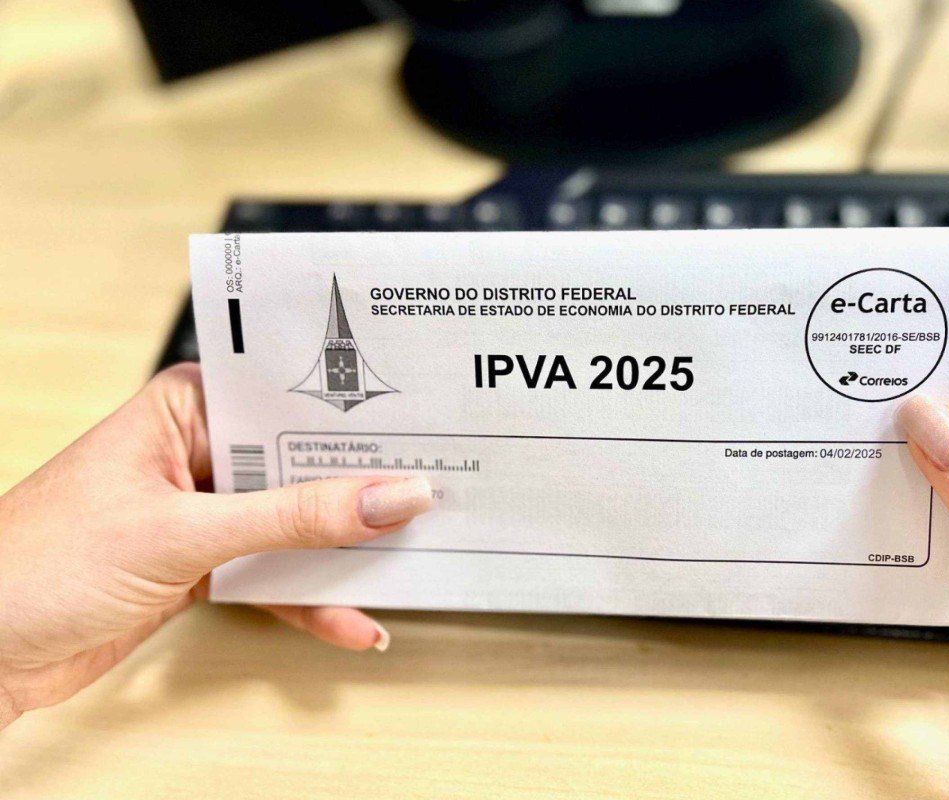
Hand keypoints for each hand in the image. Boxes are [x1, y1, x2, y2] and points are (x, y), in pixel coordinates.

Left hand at [0, 364, 432, 728]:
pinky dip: (311, 601)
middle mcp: (199, 453)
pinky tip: (351, 621)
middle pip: (303, 464)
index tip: (423, 427)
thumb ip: (293, 519)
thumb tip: (388, 496)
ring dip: (345, 554)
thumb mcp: (183, 533)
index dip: (355, 414)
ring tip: (412, 565)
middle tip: (437, 498)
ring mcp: (204, 513)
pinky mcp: (203, 566)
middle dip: (364, 490)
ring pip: (297, 525)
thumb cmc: (37, 563)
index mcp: (185, 410)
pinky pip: (275, 576)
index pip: (287, 397)